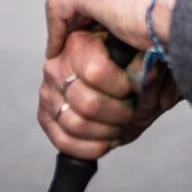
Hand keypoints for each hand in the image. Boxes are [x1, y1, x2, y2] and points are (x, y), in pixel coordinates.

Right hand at [39, 27, 181, 159]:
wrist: (117, 88)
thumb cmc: (130, 71)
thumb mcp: (141, 60)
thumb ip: (145, 64)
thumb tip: (147, 71)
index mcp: (78, 43)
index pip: (96, 72)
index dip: (122, 89)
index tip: (132, 90)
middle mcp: (56, 66)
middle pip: (88, 104)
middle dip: (118, 115)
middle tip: (129, 112)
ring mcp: (47, 93)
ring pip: (76, 125)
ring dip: (106, 132)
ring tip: (118, 125)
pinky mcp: (44, 117)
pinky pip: (64, 142)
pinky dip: (92, 147)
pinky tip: (106, 140)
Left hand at [44, 0, 176, 60]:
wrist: (188, 21)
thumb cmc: (189, 36)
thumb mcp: (173, 36)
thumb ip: (161, 41)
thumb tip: (166, 73)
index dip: (102, 26)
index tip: (99, 52)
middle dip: (82, 27)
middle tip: (75, 56)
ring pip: (74, 3)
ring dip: (67, 30)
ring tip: (62, 57)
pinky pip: (60, 8)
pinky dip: (56, 30)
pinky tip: (56, 54)